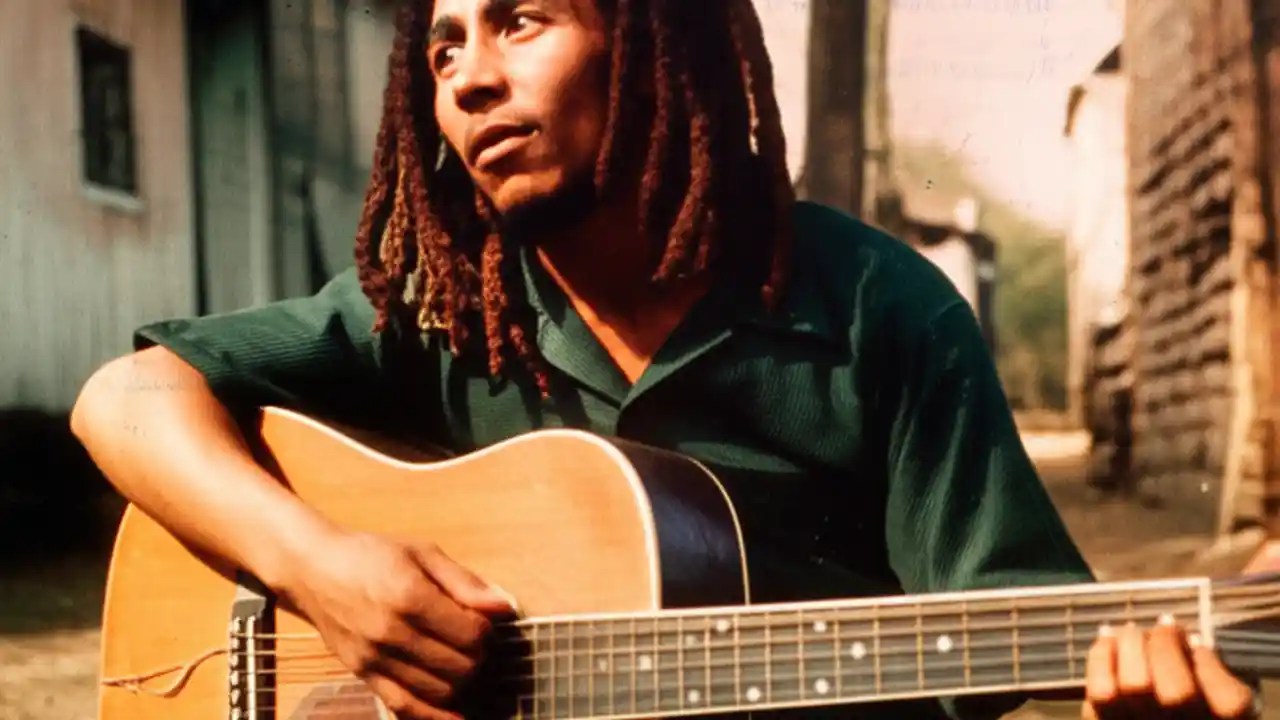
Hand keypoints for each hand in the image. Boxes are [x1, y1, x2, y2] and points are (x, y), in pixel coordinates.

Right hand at [280, 530, 516, 719]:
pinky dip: (433, 716)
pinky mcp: (362, 674)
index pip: (471, 633)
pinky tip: (455, 718)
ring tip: (460, 662)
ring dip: (461, 682)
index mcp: (409, 596)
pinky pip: (403, 707)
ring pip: (438, 691)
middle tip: (473, 642)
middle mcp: (392, 633)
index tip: (483, 621)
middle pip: (460, 666)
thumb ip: (465, 582)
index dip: (487, 631)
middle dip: (478, 657)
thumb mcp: (422, 553)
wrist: (312, 570)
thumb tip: (504, 606)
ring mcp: (375, 658)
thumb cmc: (370, 555)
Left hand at [1082, 615, 1257, 718]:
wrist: (1153, 709)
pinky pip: (1100, 691)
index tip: (1198, 641)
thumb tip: (1268, 554)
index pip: (1230, 703)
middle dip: (1166, 645)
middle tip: (1165, 626)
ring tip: (1135, 632)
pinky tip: (1108, 640)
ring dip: (1133, 645)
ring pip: (1136, 687)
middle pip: (1177, 693)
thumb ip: (1236, 612)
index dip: (1209, 664)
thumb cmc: (1197, 677)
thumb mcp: (1228, 659)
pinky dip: (1101, 655)